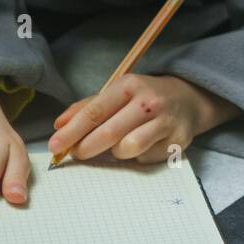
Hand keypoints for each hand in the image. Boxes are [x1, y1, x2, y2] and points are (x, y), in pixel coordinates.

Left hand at [49, 73, 238, 163]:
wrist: (188, 99)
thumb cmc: (144, 98)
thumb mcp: (118, 93)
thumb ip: (87, 107)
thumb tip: (59, 125)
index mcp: (129, 86)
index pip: (95, 111)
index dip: (72, 131)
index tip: (55, 145)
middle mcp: (149, 101)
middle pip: (109, 133)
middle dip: (86, 148)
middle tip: (78, 154)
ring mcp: (165, 121)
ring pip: (128, 148)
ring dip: (117, 152)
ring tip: (120, 145)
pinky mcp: (178, 141)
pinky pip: (145, 158)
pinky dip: (138, 156)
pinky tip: (143, 145)